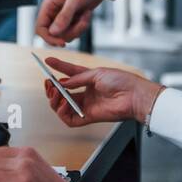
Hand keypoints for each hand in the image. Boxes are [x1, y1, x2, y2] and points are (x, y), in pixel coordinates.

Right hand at [35, 0, 108, 46]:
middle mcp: (54, 13)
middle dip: (70, 32)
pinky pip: (75, 32)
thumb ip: (64, 16)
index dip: (49, 38)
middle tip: (81, 21)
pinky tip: (87, 14)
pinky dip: (83, 26)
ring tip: (86, 14)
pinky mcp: (72, 20)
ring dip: (79, 28)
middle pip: (55, 35)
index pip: (40, 28)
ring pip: (66, 35)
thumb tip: (53, 32)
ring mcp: (63, 18)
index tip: (62, 42)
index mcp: (48, 6)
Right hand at [41, 56, 161, 127]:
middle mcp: (86, 94)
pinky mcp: (88, 117)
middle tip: (48, 83)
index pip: (69, 75)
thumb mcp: (96, 73)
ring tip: (55, 93)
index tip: (47, 62)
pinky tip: (64, 102)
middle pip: (62, 94)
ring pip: (62, 108)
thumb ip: (77, 79)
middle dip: (52, 89)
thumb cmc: (121, 81)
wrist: (133, 95)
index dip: (58, 68)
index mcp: (89, 81)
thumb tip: (62, 82)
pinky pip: (69, 119)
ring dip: (54, 100)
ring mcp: (86, 106)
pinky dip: (62, 112)